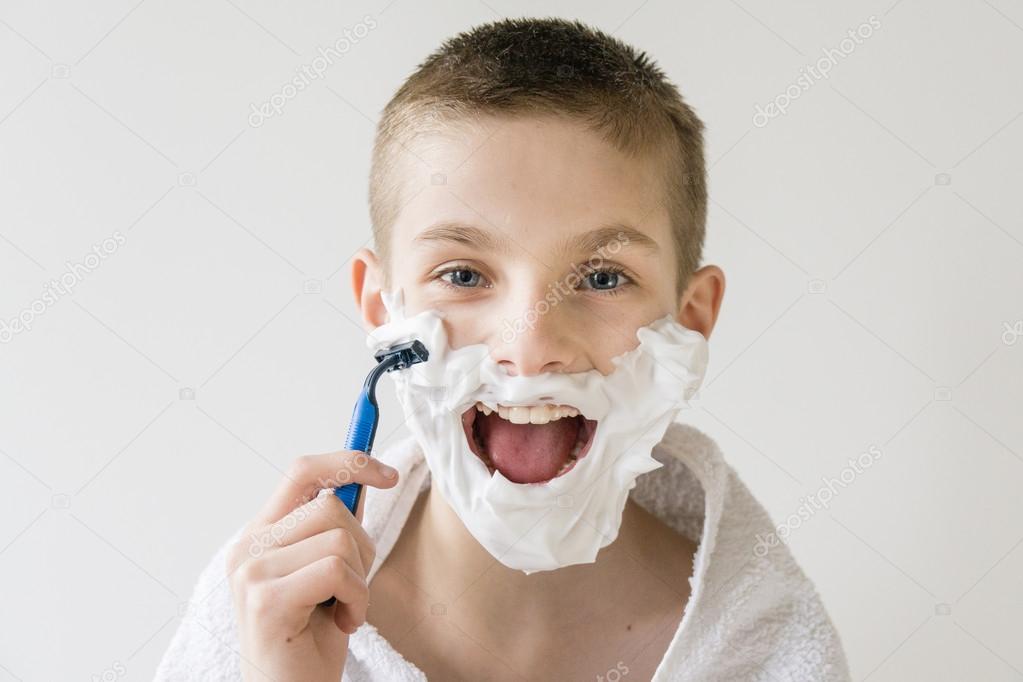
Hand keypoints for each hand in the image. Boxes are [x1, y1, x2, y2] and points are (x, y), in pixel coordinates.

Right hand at [226, 450, 398, 681]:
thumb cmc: (309, 640)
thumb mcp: (328, 574)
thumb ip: (336, 528)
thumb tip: (364, 478)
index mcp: (260, 535)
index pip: (303, 471)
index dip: (348, 461)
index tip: (387, 473)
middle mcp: (247, 547)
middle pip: (331, 505)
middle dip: (362, 546)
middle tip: (351, 587)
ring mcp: (251, 572)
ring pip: (338, 538)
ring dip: (359, 578)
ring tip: (342, 609)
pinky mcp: (265, 599)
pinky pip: (336, 571)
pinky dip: (356, 600)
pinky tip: (342, 624)